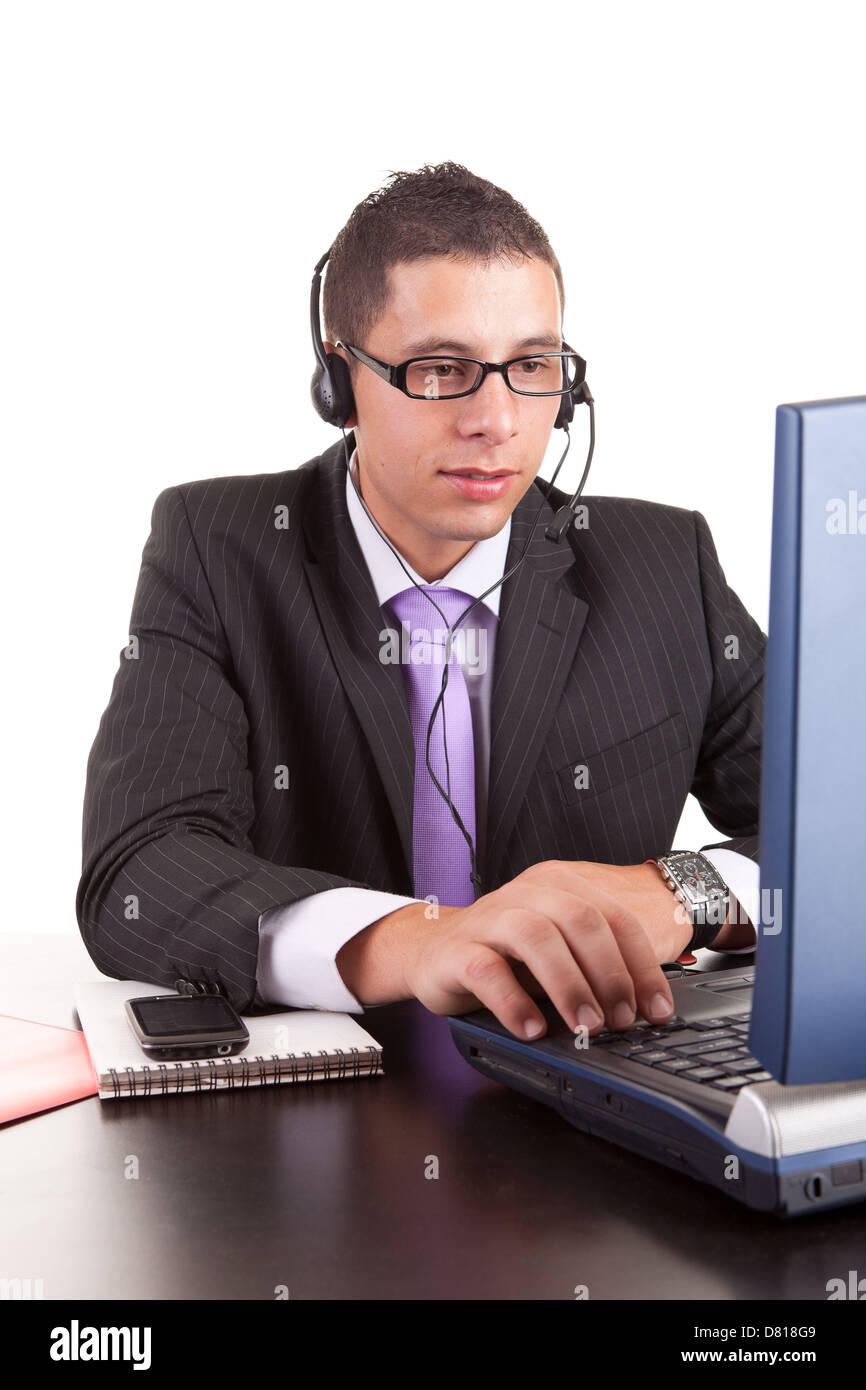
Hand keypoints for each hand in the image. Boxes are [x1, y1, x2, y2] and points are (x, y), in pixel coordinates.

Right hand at [401, 858, 691, 1042]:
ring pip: (536, 937)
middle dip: (610, 974)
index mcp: (560, 888)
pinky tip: (532, 1029)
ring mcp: (490, 919)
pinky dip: (514, 1002)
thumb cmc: (505, 955)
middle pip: (580, 920)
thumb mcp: (557, 952)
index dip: (641, 966)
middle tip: (622, 1020)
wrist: (431, 949)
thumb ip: (593, 966)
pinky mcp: (458, 950)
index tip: (656, 1009)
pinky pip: (487, 971)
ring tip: (585, 1027)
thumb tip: (644, 1007)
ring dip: (568, 985)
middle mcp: (527, 895)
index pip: (614, 918)